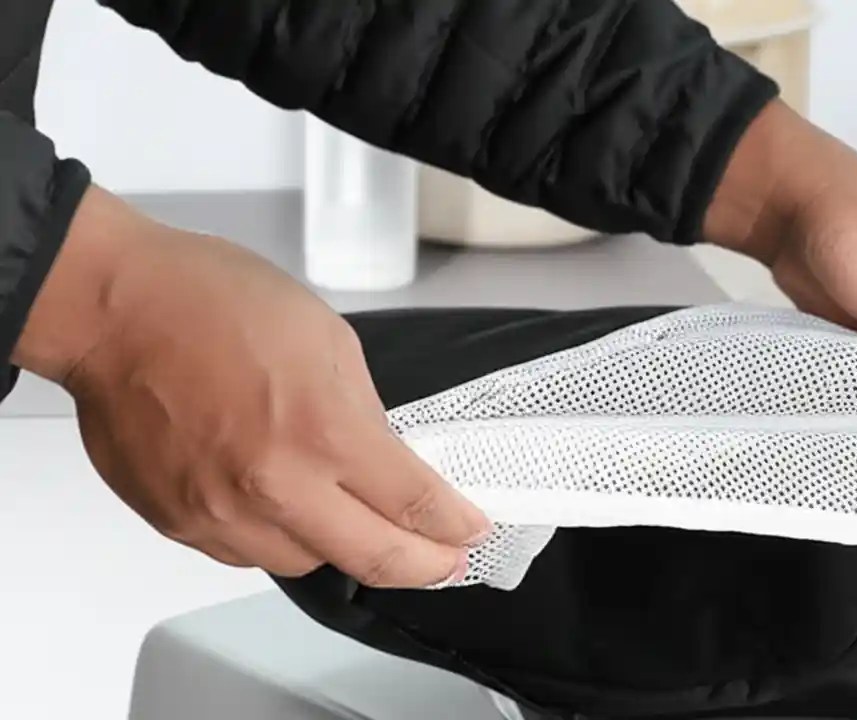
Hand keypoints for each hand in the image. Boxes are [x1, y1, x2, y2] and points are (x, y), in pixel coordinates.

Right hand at [14, 186, 490, 587]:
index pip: (412, 503)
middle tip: (444, 562)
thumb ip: (364, 411)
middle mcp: (275, 487)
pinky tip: (289, 508)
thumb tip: (386, 462)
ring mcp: (222, 515)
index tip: (472, 531)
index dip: (453, 524)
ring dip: (344, 548)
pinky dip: (279, 537)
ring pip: (308, 563)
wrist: (113, 310)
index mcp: (324, 432)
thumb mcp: (328, 338)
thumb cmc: (217, 302)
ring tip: (359, 524)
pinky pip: (249, 553)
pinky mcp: (180, 524)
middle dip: (423, 565)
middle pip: (373, 559)